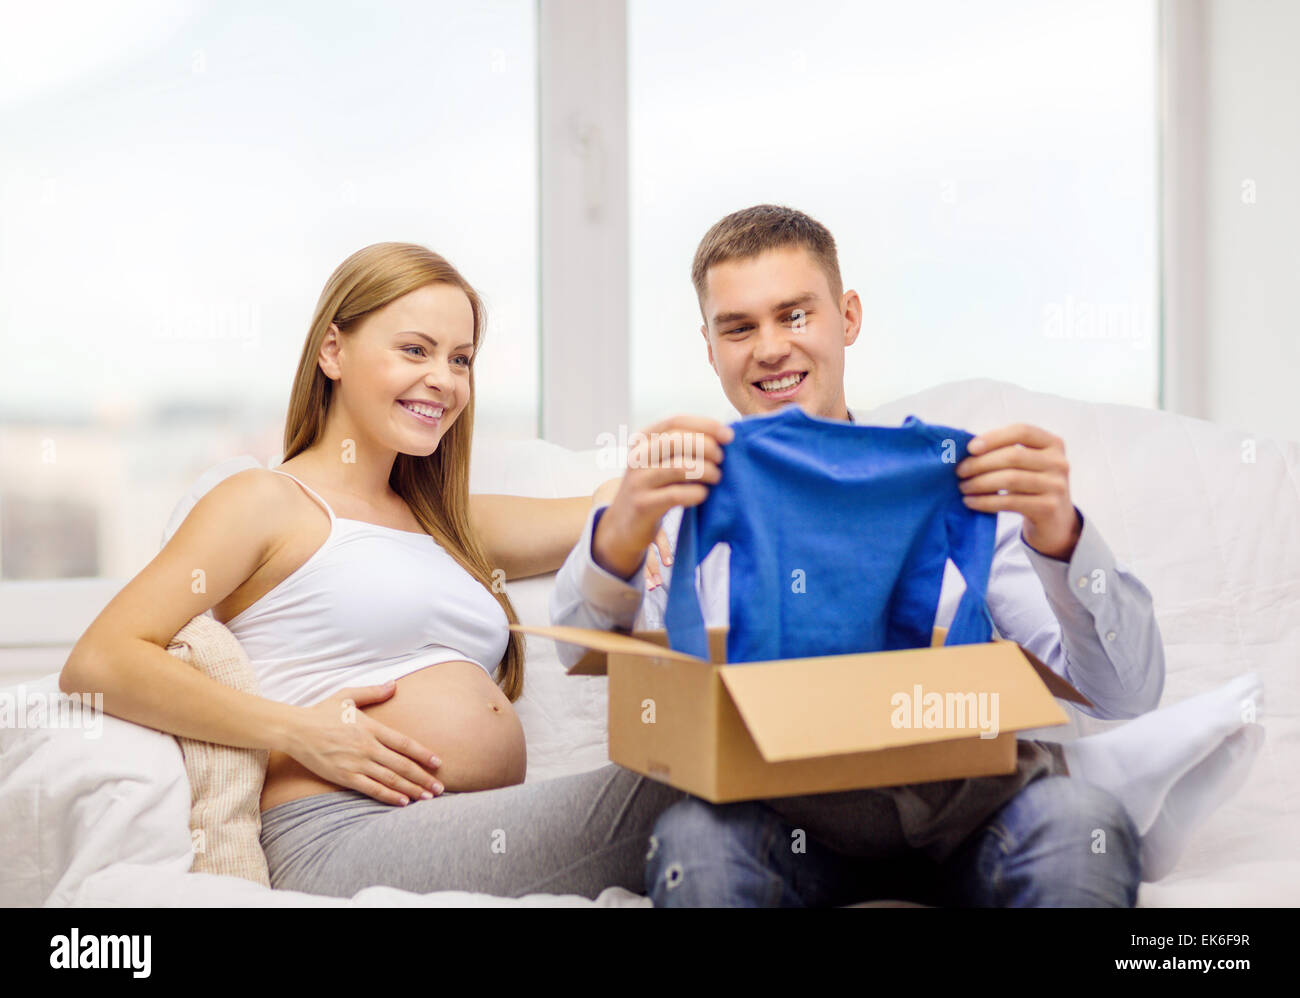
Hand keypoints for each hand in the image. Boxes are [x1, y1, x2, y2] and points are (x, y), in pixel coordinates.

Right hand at [286, 681, 444, 805]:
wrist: (294, 730)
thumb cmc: (321, 712)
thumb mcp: (347, 695)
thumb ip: (373, 692)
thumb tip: (394, 684)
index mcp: (370, 727)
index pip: (404, 743)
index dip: (423, 754)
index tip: (438, 763)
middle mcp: (367, 747)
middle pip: (401, 765)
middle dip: (423, 777)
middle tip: (440, 788)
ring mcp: (356, 763)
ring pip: (390, 779)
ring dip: (411, 789)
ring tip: (428, 797)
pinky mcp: (344, 776)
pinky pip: (371, 789)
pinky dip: (389, 796)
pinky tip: (403, 802)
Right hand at [593, 414, 732, 579]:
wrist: (624, 526)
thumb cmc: (654, 489)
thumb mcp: (661, 462)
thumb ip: (684, 447)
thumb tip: (724, 435)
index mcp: (643, 440)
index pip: (676, 421)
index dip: (705, 425)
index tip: (728, 436)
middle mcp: (637, 457)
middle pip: (678, 441)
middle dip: (707, 447)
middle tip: (721, 460)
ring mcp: (638, 481)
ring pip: (680, 467)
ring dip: (707, 471)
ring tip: (716, 477)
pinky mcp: (643, 505)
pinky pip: (677, 494)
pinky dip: (697, 493)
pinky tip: (702, 495)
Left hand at [955, 422, 1081, 560]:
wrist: (1055, 521)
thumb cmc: (1030, 486)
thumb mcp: (1026, 465)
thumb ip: (1004, 452)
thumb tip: (967, 450)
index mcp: (1052, 444)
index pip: (1022, 431)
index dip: (994, 437)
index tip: (970, 448)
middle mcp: (1059, 462)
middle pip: (1013, 456)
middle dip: (980, 463)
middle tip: (960, 472)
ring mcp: (1056, 486)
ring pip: (1010, 479)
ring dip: (980, 483)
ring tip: (963, 487)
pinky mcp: (1048, 508)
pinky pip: (1010, 502)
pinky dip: (985, 501)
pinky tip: (971, 502)